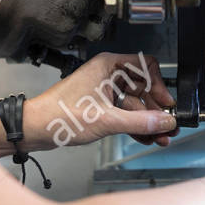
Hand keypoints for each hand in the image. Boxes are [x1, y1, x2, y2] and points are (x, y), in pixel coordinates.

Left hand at [25, 52, 177, 148]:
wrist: (36, 128)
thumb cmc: (59, 114)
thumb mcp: (106, 120)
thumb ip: (140, 122)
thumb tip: (165, 121)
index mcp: (108, 66)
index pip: (146, 66)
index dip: (159, 85)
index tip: (166, 103)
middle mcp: (108, 75)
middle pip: (143, 89)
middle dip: (156, 109)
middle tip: (168, 125)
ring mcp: (104, 92)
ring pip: (135, 105)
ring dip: (148, 122)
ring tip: (161, 137)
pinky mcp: (100, 107)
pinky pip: (125, 114)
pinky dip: (136, 126)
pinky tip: (147, 138)